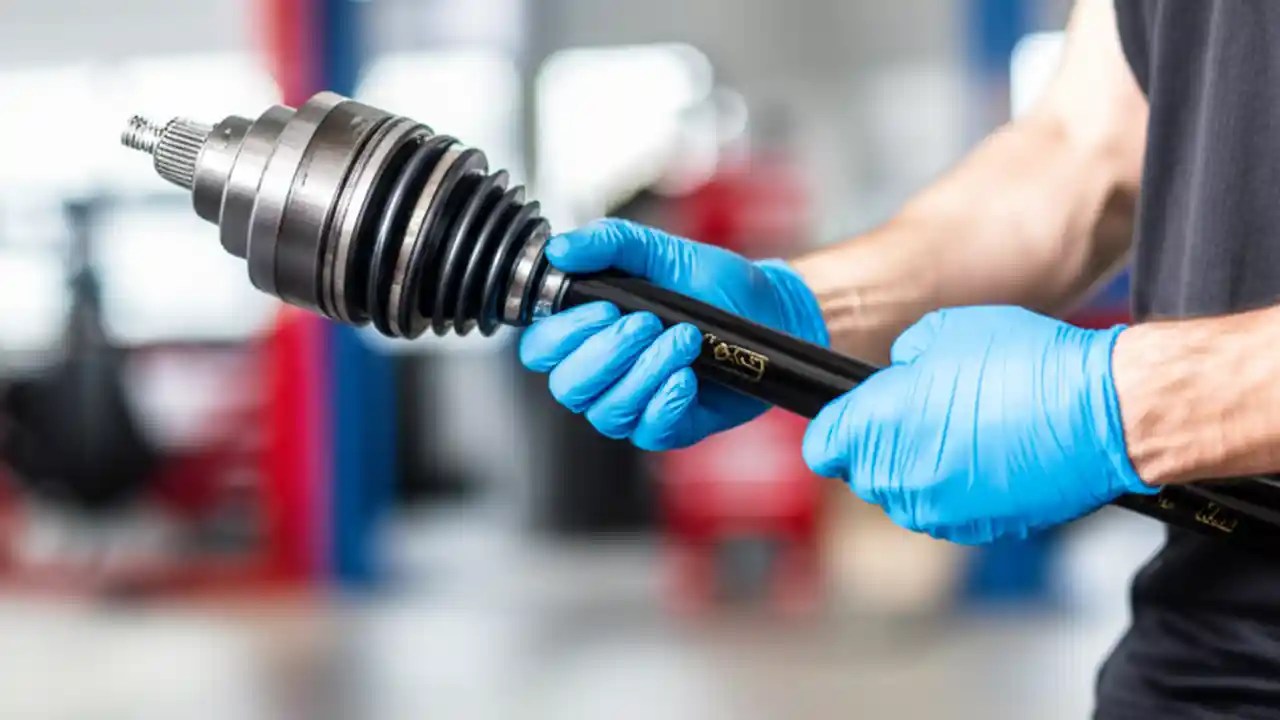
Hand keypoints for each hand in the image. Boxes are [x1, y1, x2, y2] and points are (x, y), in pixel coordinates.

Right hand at [520, 218, 827, 449]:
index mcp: (589, 330)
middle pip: (568, 386)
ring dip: (645, 371)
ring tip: (684, 339)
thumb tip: (559, 248)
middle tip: (648, 323)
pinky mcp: (667, 426)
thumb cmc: (712, 285)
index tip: (605, 306)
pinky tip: (689, 376)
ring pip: (607, 410)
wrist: (771, 312)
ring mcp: (633, 402)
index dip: (564, 333)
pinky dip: (666, 400)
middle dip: (607, 353)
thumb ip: (609, 243)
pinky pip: (648, 429)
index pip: (542, 349)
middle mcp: (603, 372)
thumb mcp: (660, 250)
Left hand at [802, 306, 1153, 543]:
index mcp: (882, 426)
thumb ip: (904, 357)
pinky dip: (954, 490)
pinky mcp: (979, 527)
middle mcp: (903, 477)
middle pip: (863, 473)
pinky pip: (946, 511)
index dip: (832, 431)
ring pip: (904, 497)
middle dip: (877, 447)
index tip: (845, 420)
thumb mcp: (947, 330)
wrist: (1103, 413)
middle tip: (915, 416)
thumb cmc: (1028, 363)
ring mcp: (941, 509)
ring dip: (916, 471)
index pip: (823, 446)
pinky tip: (985, 458)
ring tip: (957, 434)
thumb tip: (897, 374)